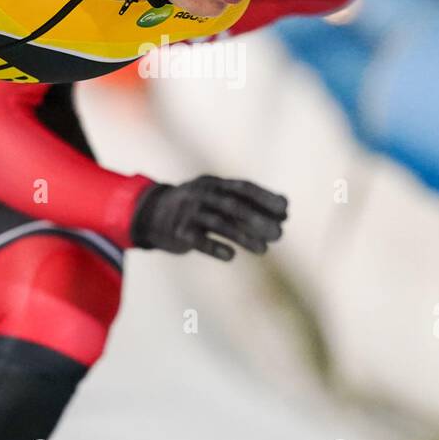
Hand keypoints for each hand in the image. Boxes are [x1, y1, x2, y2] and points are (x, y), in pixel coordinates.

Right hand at [130, 175, 287, 260]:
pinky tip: (231, 256)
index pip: (243, 188)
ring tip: (264, 250)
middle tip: (280, 235)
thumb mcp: (218, 198)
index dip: (265, 198)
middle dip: (258, 220)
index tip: (285, 210)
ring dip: (243, 237)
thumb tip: (286, 209)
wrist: (152, 214)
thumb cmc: (196, 207)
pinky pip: (198, 240)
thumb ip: (249, 202)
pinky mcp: (177, 231)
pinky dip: (215, 247)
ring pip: (219, 224)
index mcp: (215, 184)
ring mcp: (188, 212)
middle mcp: (202, 194)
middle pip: (233, 206)